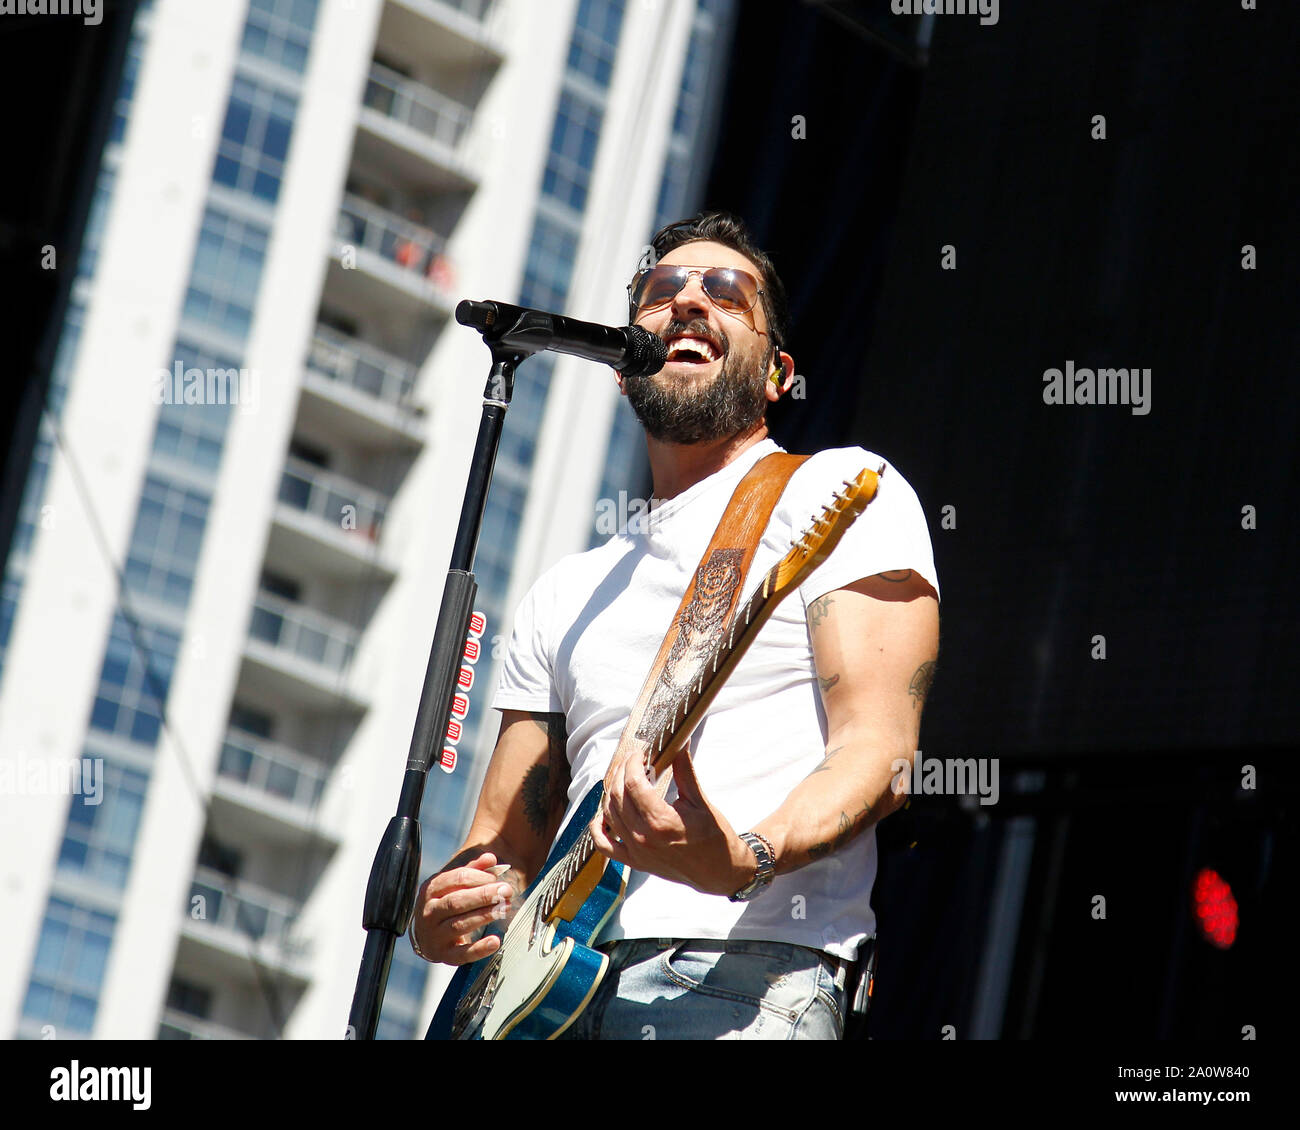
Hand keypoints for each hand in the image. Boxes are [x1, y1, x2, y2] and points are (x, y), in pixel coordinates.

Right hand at [410, 852, 514, 964]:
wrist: (427, 935)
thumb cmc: (446, 903)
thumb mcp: (453, 884)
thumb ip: (473, 870)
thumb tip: (491, 858)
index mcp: (431, 890)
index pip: (456, 879)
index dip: (479, 877)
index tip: (497, 877)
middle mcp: (429, 912)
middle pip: (457, 901)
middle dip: (483, 895)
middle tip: (506, 891)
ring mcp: (434, 935)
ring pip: (459, 924)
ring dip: (485, 916)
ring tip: (505, 908)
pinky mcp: (444, 955)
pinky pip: (462, 953)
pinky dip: (479, 949)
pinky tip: (495, 941)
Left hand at [589, 749, 751, 896]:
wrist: (718, 871)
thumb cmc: (713, 837)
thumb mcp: (700, 801)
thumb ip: (685, 771)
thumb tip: (679, 743)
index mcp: (661, 821)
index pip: (634, 784)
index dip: (632, 764)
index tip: (639, 754)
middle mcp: (644, 837)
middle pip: (618, 797)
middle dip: (621, 773)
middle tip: (631, 762)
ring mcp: (636, 851)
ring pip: (609, 815)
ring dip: (611, 793)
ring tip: (622, 779)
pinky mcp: (634, 862)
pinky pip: (605, 845)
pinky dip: (598, 828)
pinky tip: (602, 814)